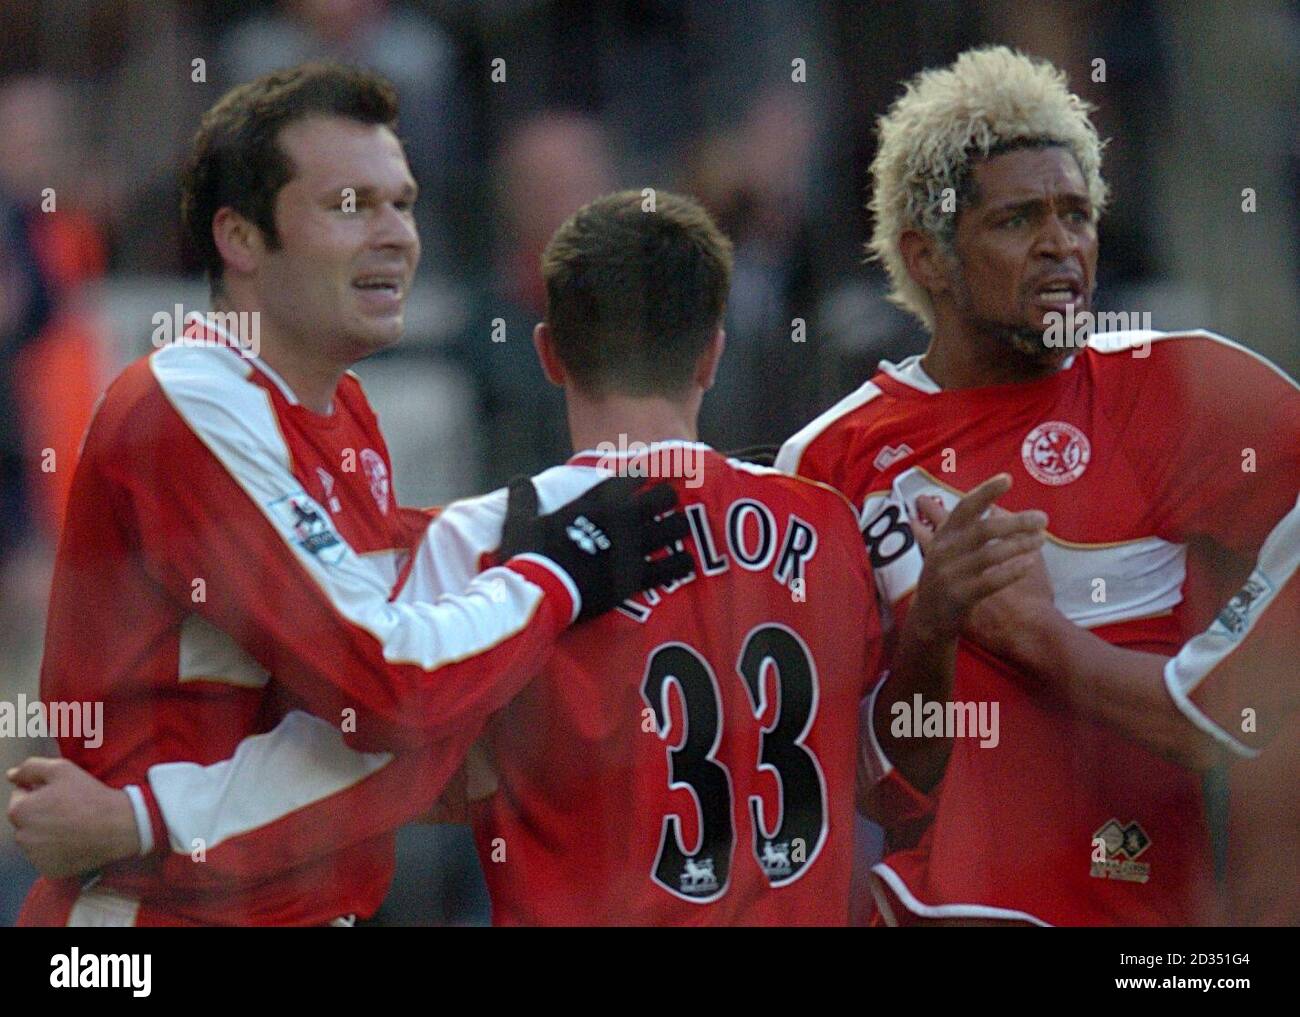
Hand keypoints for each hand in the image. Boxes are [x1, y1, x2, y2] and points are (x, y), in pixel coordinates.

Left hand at [6, 757, 140, 877]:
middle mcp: (20, 837)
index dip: (41, 791)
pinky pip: (47, 857)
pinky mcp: (49, 870)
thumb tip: (11, 775)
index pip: (20, 796)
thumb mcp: (61, 769)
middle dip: (41, 813)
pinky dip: (57, 850)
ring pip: (35, 840)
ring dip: (47, 832)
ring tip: (74, 826)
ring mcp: (34, 857)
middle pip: (27, 820)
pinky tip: (75, 841)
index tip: (62, 793)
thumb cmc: (88, 795)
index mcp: (19, 811)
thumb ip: (31, 768)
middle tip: (69, 808)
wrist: (117, 827)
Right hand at [499, 475, 693, 622]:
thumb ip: (522, 499)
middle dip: (668, 497)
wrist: (540, 592)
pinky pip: (672, 567)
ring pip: (674, 529)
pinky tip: (685, 562)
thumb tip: (517, 480)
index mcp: (596, 502)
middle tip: (667, 503)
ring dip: (679, 528)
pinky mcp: (638, 577)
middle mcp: (622, 519)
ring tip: (679, 530)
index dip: (642, 475)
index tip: (646, 477)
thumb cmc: (529, 555)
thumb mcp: (518, 522)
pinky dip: (682, 564)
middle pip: (664, 497)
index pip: (632, 476)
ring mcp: (634, 548)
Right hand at [908, 474, 1048, 642]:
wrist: (927, 620)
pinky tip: (1030, 563)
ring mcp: (951, 575)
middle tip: (1042, 517)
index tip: (1007, 478)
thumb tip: (997, 508)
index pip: (964, 508)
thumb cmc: (947, 579)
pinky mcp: (959, 597)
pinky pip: (991, 581)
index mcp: (943, 536)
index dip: (985, 492)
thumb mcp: (947, 551)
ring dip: (1019, 545)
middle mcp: (944, 552)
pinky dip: (1013, 571)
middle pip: (983, 529)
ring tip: (1041, 539)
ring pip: (990, 555)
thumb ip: (966, 531)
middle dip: (1016, 522)